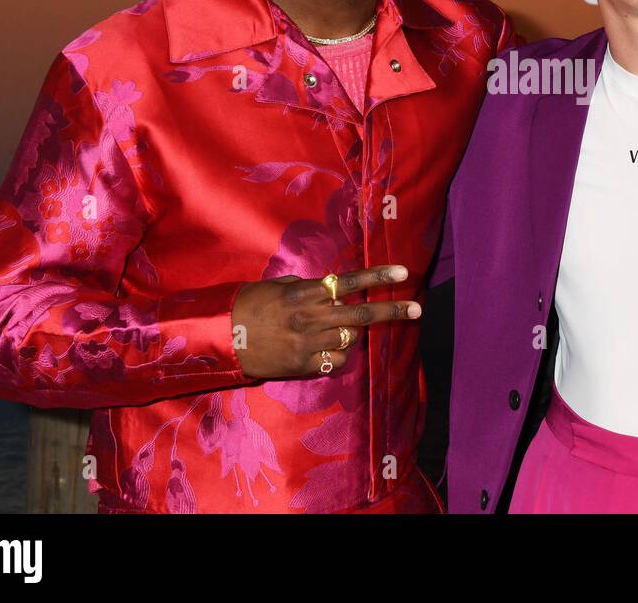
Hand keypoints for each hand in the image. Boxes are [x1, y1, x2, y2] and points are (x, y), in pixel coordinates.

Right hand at [230, 265, 418, 378]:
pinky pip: (337, 360)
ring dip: (354, 331)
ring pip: (351, 337)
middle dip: (392, 310)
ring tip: (344, 328)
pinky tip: (329, 348)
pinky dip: (339, 353)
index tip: (402, 272)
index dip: (378, 276)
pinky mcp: (304, 366)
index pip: (349, 282)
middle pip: (361, 313)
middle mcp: (311, 317)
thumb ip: (307, 286)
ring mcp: (309, 344)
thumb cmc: (247, 305)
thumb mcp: (277, 286)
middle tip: (416, 309)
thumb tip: (330, 289)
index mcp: (304, 292)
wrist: (221, 338)